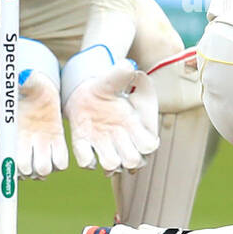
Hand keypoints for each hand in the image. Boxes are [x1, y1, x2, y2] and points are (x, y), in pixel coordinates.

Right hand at [0, 39, 67, 178]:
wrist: (42, 89)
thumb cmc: (30, 84)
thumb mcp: (27, 83)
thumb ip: (21, 82)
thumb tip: (21, 76)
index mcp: (6, 134)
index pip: (5, 157)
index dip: (13, 163)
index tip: (22, 160)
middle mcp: (19, 146)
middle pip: (23, 170)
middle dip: (31, 169)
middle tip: (38, 158)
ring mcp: (37, 149)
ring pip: (40, 172)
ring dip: (46, 168)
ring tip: (49, 156)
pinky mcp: (54, 147)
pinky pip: (58, 164)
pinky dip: (59, 162)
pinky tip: (58, 151)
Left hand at [62, 48, 159, 172]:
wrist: (84, 94)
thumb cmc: (105, 88)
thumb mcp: (113, 78)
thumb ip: (121, 74)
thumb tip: (126, 66)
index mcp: (135, 127)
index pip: (148, 146)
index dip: (145, 144)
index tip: (136, 129)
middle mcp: (123, 141)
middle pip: (134, 162)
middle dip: (128, 156)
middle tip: (118, 139)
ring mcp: (105, 147)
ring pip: (113, 167)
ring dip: (108, 160)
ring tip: (102, 144)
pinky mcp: (86, 148)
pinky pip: (88, 163)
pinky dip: (87, 157)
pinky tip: (86, 144)